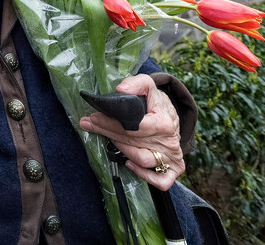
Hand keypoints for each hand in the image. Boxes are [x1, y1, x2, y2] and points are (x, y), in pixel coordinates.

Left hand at [79, 74, 183, 189]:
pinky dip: (144, 175)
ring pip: (142, 160)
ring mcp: (172, 157)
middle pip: (133, 142)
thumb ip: (136, 84)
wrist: (172, 117)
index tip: (94, 117)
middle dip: (108, 132)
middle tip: (90, 124)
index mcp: (163, 122)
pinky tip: (129, 163)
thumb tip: (121, 90)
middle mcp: (169, 142)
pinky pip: (161, 181)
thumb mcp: (148, 86)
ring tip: (109, 139)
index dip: (111, 123)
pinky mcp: (173, 169)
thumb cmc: (157, 104)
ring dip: (122, 150)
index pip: (133, 127)